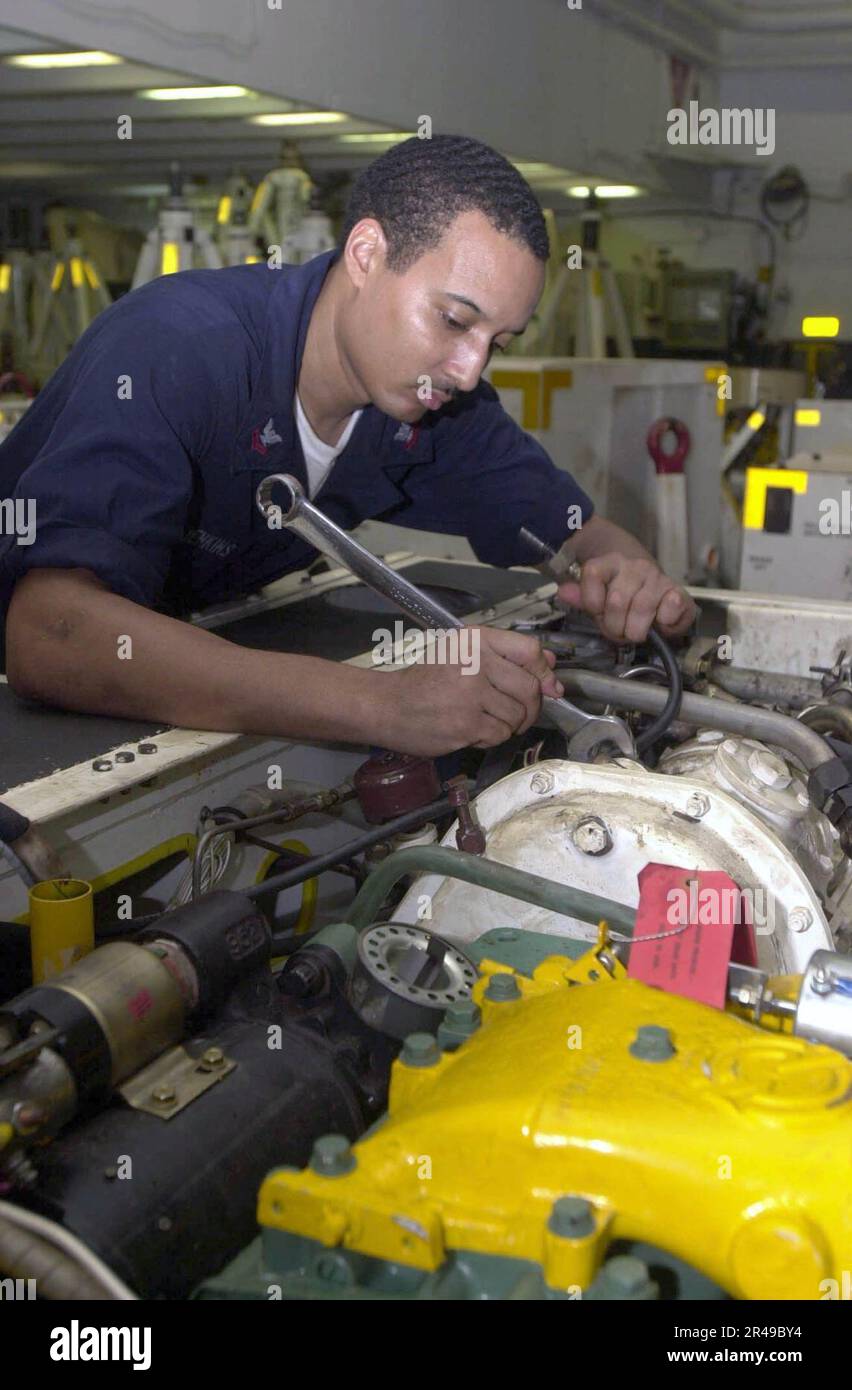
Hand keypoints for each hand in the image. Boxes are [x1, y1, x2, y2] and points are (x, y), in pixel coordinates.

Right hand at [379, 626, 563, 755]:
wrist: (386, 705)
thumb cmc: (424, 681)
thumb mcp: (462, 655)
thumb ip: (506, 657)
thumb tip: (549, 664)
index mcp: (475, 640)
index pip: (529, 651)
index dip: (544, 672)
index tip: (548, 686)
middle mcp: (475, 662)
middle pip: (530, 688)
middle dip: (530, 707)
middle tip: (517, 713)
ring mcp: (471, 694)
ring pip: (518, 715)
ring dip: (508, 725)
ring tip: (485, 720)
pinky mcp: (467, 724)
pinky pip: (500, 734)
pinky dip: (491, 738)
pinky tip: (473, 730)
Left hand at [556, 554, 695, 641]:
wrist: (648, 584)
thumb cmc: (617, 594)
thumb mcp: (595, 596)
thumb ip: (580, 596)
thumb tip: (564, 592)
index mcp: (609, 562)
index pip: (592, 575)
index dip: (593, 604)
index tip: (599, 612)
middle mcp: (634, 566)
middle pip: (617, 602)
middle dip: (615, 626)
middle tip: (620, 629)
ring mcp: (657, 576)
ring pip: (642, 609)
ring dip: (637, 630)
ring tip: (636, 630)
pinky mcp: (678, 589)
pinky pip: (672, 608)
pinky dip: (666, 623)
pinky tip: (660, 623)